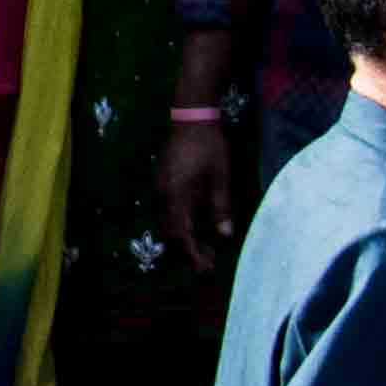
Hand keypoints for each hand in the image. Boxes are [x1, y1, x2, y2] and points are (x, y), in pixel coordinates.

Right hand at [161, 116, 240, 263]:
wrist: (191, 118)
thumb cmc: (210, 146)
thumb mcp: (221, 176)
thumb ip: (221, 206)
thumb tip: (225, 235)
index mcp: (177, 195)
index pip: (181, 234)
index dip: (193, 253)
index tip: (207, 267)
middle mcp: (164, 194)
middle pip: (169, 232)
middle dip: (187, 250)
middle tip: (209, 260)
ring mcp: (160, 188)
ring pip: (166, 222)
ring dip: (183, 237)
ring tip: (204, 246)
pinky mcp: (162, 182)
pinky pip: (166, 211)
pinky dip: (180, 224)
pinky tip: (196, 224)